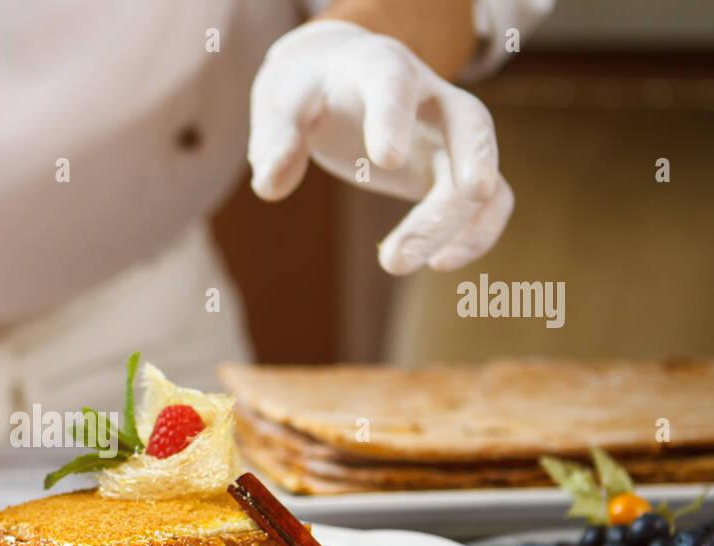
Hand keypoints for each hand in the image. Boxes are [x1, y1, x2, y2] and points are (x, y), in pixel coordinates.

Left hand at [249, 21, 512, 274]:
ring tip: (399, 262)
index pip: (395, 84)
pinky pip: (490, 202)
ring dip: (457, 225)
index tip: (385, 159)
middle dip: (465, 170)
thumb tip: (270, 186)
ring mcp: (451, 135)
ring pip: (484, 174)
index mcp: (381, 67)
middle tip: (451, 207)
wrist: (335, 79)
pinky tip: (440, 263)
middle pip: (470, 126)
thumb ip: (275, 139)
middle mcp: (431, 96)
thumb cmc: (307, 92)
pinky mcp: (454, 170)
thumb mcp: (279, 106)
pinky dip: (475, 234)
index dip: (394, 118)